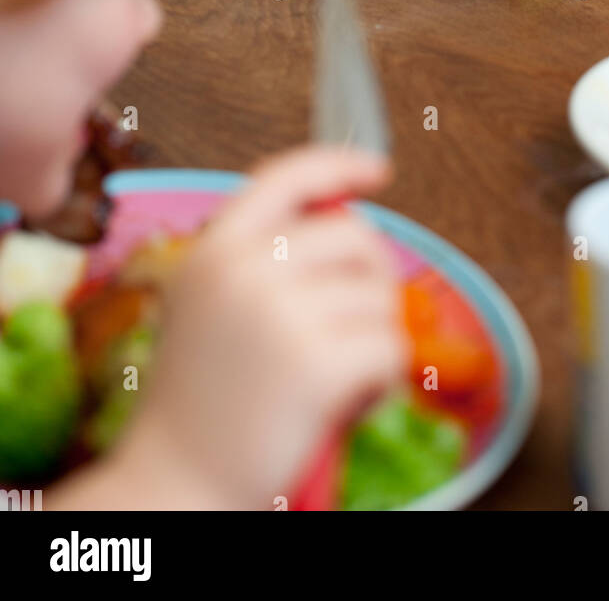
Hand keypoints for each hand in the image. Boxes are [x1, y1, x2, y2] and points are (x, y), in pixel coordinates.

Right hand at [115, 147, 406, 509]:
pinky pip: (390, 349)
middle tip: (348, 332)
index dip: (339, 165)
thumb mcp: (207, 301)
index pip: (288, 176)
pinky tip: (345, 405)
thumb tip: (348, 215)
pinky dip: (383, 383)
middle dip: (371, 282)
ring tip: (333, 379)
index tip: (377, 171)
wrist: (175, 484)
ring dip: (374, 341)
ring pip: (380, 297)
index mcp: (215, 247)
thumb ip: (261, 254)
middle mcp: (243, 267)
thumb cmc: (200, 400)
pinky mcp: (315, 363)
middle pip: (356, 236)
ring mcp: (279, 312)